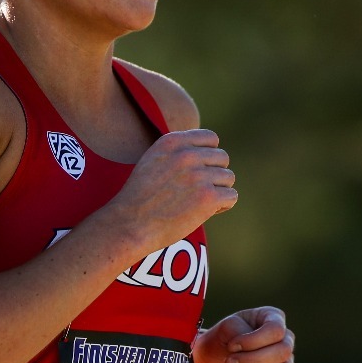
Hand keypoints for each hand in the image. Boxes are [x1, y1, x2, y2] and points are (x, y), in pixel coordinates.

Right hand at [102, 129, 235, 258]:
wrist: (130, 224)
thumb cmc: (141, 197)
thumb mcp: (153, 160)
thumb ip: (178, 151)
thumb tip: (208, 150)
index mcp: (172, 141)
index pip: (211, 138)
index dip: (208, 155)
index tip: (197, 171)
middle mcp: (187, 154)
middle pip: (222, 158)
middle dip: (214, 174)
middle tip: (198, 191)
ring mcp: (198, 175)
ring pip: (228, 178)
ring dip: (218, 191)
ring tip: (198, 203)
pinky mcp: (208, 197)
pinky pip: (231, 196)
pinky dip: (222, 206)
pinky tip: (205, 212)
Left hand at [193, 307, 294, 362]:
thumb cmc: (220, 341)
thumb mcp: (226, 329)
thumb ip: (241, 331)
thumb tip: (257, 350)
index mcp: (272, 318)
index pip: (276, 330)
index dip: (253, 341)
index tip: (231, 346)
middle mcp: (284, 338)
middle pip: (283, 351)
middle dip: (251, 360)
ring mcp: (284, 360)